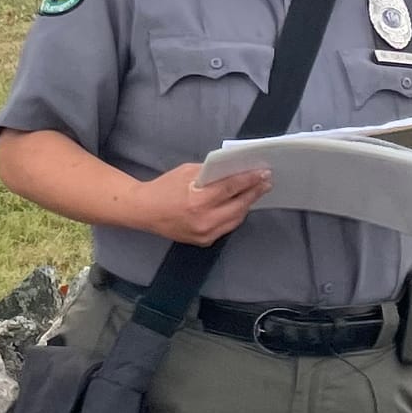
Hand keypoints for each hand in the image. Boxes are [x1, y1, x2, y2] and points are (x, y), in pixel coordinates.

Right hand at [133, 161, 270, 244]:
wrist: (145, 212)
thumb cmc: (164, 187)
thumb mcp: (187, 172)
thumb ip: (211, 173)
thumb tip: (234, 170)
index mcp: (197, 201)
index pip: (231, 188)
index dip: (249, 180)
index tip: (263, 173)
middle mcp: (203, 221)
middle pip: (238, 206)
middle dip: (254, 193)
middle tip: (266, 182)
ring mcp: (204, 234)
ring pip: (235, 219)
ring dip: (247, 205)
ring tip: (256, 192)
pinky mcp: (203, 242)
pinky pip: (226, 227)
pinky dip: (234, 215)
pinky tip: (239, 205)